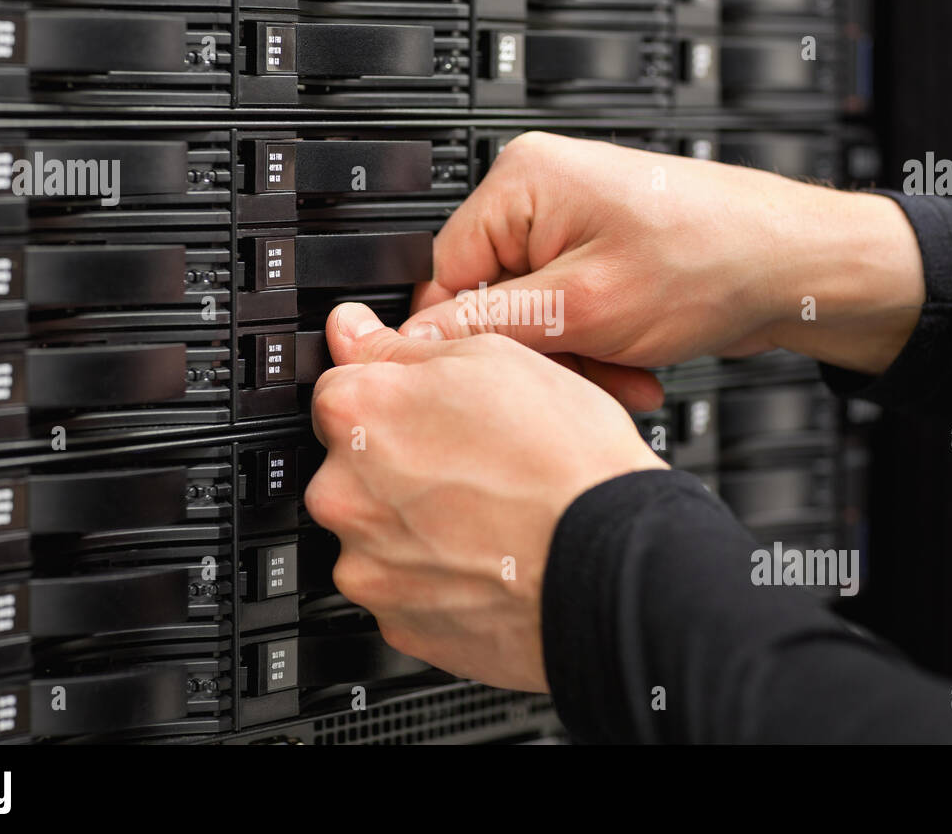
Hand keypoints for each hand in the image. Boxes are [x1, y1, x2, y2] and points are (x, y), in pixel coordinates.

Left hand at [305, 301, 667, 691]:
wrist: (610, 562)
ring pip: (377, 531)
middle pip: (352, 465)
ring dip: (415, 523)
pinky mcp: (397, 622)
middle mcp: (342, 492)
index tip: (424, 407)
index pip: (341, 388)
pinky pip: (403, 588)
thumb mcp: (493, 357)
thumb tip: (352, 331)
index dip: (394, 394)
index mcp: (357, 414)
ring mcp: (366, 565)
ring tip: (487, 514)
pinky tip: (485, 555)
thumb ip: (405, 346)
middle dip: (399, 463)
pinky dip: (435, 576)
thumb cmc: (565, 461)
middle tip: (471, 462)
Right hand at [400, 132, 925, 377]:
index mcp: (523, 181)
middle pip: (493, 298)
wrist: (797, 270)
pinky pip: (571, 314)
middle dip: (541, 350)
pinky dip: (599, 348)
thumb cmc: (713, 260)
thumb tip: (419, 338)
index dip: (470, 334)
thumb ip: (491, 323)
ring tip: (623, 374)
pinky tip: (634, 367)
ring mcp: (575, 223)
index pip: (444, 271)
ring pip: (536, 316)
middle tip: (584, 372)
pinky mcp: (602, 254)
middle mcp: (543, 194)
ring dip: (576, 357)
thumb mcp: (585, 306)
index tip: (494, 374)